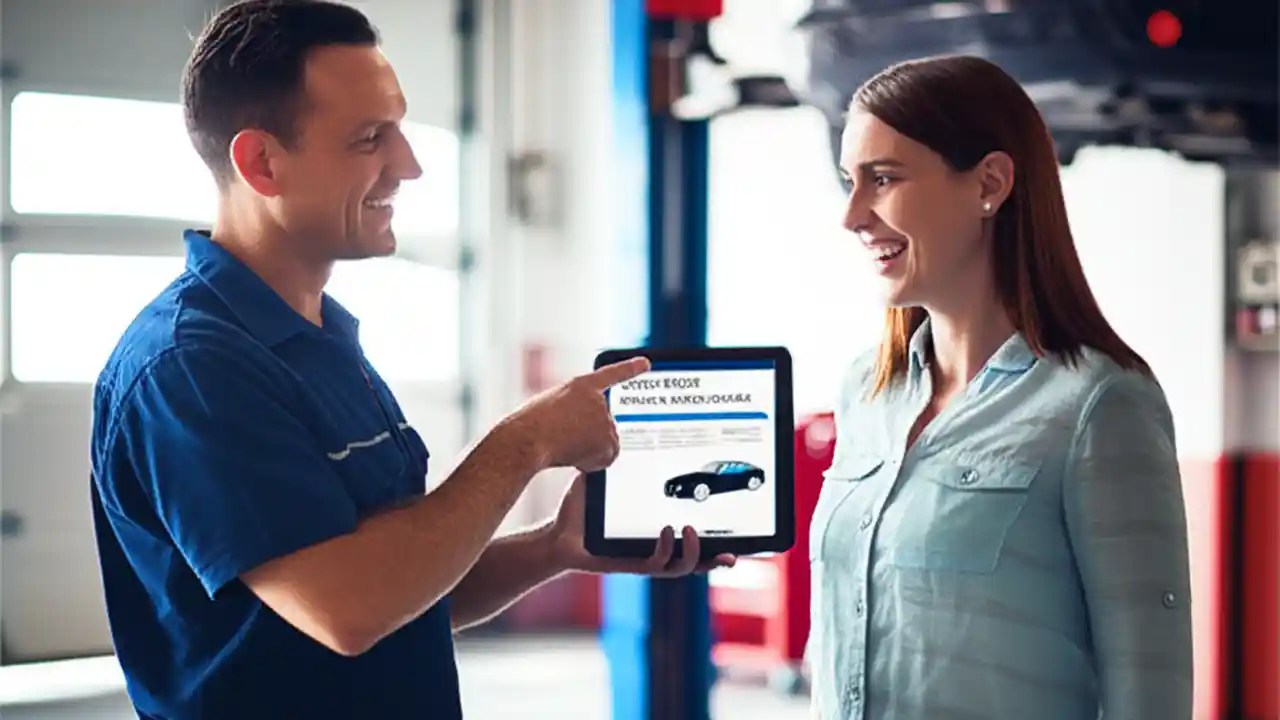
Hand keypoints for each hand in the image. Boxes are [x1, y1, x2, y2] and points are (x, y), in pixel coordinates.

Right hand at [505, 356, 650, 473]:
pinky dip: (593, 462)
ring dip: (588, 450)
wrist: (528, 439)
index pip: (612, 375)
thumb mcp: (551, 409)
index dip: (630, 368)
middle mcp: (598, 399)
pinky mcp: (608, 438)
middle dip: (589, 437)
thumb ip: (573, 414)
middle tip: (563, 439)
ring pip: (604, 443)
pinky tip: (573, 458)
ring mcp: (605, 418)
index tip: (646, 363)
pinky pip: (606, 458)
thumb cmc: (530, 427)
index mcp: (581, 386)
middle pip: (604, 425)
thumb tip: (586, 440)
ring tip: (563, 446)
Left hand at [547, 473, 736, 575]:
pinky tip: (667, 533)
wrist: (555, 535)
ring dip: (693, 552)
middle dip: (717, 558)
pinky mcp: (628, 565)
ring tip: (690, 530)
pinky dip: (665, 550)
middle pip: (696, 560)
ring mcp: (642, 558)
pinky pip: (654, 565)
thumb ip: (619, 461)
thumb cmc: (582, 510)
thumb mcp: (608, 482)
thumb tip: (625, 430)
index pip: (693, 537)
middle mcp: (654, 548)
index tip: (736, 534)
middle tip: (732, 550)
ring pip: (680, 567)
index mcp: (655, 532)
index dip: (717, 539)